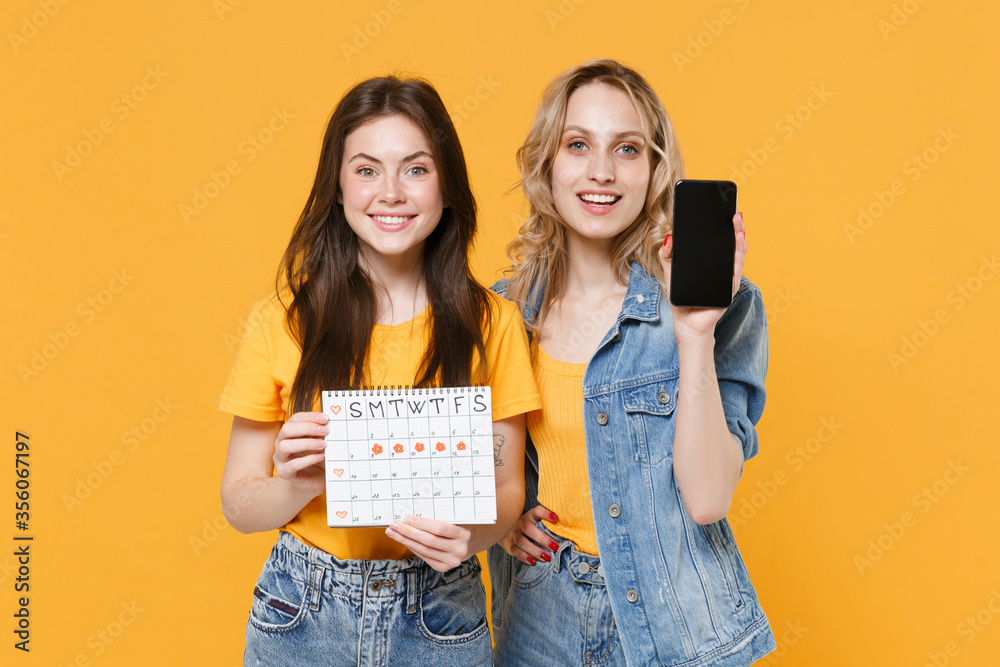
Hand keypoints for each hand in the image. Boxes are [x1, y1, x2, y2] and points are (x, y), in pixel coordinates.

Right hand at [272, 412, 327, 496]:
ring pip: (285, 446)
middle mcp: (281, 443)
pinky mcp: (284, 472)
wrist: (314, 480)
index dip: (310, 417)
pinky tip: (320, 457)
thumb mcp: (320, 442)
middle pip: (286, 429)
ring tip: (323, 444)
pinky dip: (308, 459)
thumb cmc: (318, 457)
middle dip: (307, 428)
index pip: (295, 419)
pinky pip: (293, 465)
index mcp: (289, 433)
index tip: (326, 418)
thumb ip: (321, 433)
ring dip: (306, 443)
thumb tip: (330, 423)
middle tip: (325, 431)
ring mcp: (280, 458)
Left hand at [385, 516, 471, 571]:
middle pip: (429, 541)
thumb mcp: (457, 518)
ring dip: (406, 541)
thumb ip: (441, 516)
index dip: (422, 523)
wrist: (472, 542)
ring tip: (393, 532)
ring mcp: (451, 561)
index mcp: (464, 534)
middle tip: (394, 525)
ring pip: (424, 550)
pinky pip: (424, 557)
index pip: (439, 529)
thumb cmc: (460, 525)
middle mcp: (459, 550)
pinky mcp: (444, 567)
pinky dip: (412, 548)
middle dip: (408, 532)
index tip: (406, 517)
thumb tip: (413, 514)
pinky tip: (404, 540)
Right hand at [499, 505, 559, 565]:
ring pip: (521, 541)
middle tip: (555, 547)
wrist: (512, 530)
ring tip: (547, 557)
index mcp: (532, 515)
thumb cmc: (534, 527)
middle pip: (528, 528)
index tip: (556, 518)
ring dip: (535, 550)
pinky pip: (515, 551)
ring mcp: (515, 534)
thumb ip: (552, 525)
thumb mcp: (541, 522)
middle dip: (542, 538)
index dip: (545, 513)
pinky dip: (524, 557)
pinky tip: (534, 562)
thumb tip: (572, 531)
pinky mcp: (511, 545)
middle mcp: (522, 523)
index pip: (537, 511)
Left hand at [660, 211, 746, 341]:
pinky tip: (737, 241)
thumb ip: (667, 256)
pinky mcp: (729, 288)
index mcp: (710, 265)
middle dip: (734, 226)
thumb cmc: (682, 300)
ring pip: (738, 253)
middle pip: (731, 244)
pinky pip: (736, 268)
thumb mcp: (670, 273)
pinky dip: (738, 253)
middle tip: (732, 211)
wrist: (687, 325)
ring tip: (737, 221)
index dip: (722, 227)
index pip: (719, 243)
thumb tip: (669, 237)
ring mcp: (728, 278)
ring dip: (740, 236)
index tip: (720, 209)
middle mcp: (722, 270)